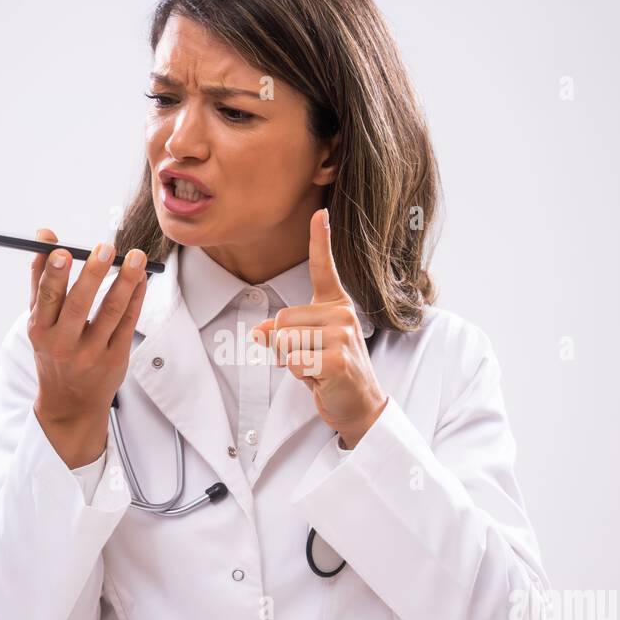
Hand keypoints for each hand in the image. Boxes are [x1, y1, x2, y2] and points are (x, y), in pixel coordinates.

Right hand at [27, 231, 148, 467]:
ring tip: (136, 257)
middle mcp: (65, 344)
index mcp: (41, 331)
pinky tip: (141, 278)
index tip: (61, 250)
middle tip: (106, 248)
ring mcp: (92, 353)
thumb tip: (44, 237)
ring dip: (125, 282)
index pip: (47, 298)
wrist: (71, 403)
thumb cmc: (54, 353)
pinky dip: (136, 297)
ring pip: (111, 312)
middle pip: (79, 305)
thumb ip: (40, 280)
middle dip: (93, 274)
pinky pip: (129, 322)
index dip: (53, 273)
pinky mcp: (116, 358)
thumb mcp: (39, 322)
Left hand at [250, 208, 387, 448]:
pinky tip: (321, 379)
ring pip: (286, 341)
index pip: (324, 268)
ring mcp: (343, 335)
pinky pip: (295, 361)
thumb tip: (261, 331)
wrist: (358, 406)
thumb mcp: (304, 347)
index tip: (320, 212)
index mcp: (336, 305)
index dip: (320, 239)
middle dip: (285, 346)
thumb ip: (284, 332)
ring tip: (316, 369)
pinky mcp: (339, 358)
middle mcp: (343, 314)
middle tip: (310, 360)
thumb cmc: (330, 373)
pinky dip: (300, 376)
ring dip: (292, 363)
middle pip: (283, 319)